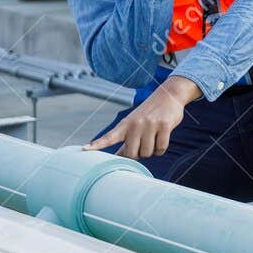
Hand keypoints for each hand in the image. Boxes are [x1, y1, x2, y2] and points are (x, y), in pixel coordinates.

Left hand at [85, 76, 201, 158]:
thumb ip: (126, 140)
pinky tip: (161, 138)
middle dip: (138, 154)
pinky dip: (161, 149)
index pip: (108, 137)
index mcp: (124, 125)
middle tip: (143, 144)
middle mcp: (135, 124)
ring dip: (151, 151)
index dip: (96, 145)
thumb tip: (118, 157)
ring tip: (153, 138)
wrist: (169, 94)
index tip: (84, 149)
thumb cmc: (149, 113)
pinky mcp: (164, 125)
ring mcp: (150, 124)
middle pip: (131, 154)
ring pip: (147, 153)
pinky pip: (160, 148)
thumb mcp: (134, 123)